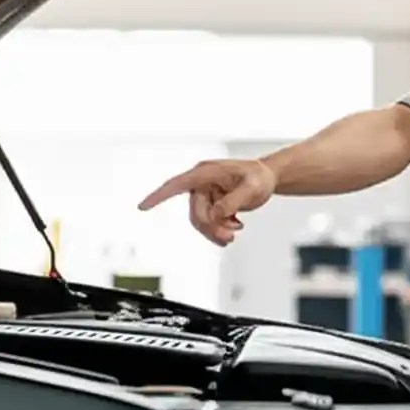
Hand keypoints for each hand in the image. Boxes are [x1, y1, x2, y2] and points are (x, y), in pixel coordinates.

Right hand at [139, 159, 276, 245]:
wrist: (266, 179)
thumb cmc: (258, 177)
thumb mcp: (252, 188)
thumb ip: (233, 201)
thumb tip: (216, 214)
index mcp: (206, 172)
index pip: (177, 184)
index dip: (159, 196)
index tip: (143, 207)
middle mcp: (201, 183)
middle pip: (195, 212)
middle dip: (211, 228)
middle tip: (231, 237)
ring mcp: (204, 194)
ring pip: (200, 221)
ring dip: (215, 231)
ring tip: (235, 233)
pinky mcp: (209, 203)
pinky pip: (207, 223)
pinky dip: (219, 230)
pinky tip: (235, 228)